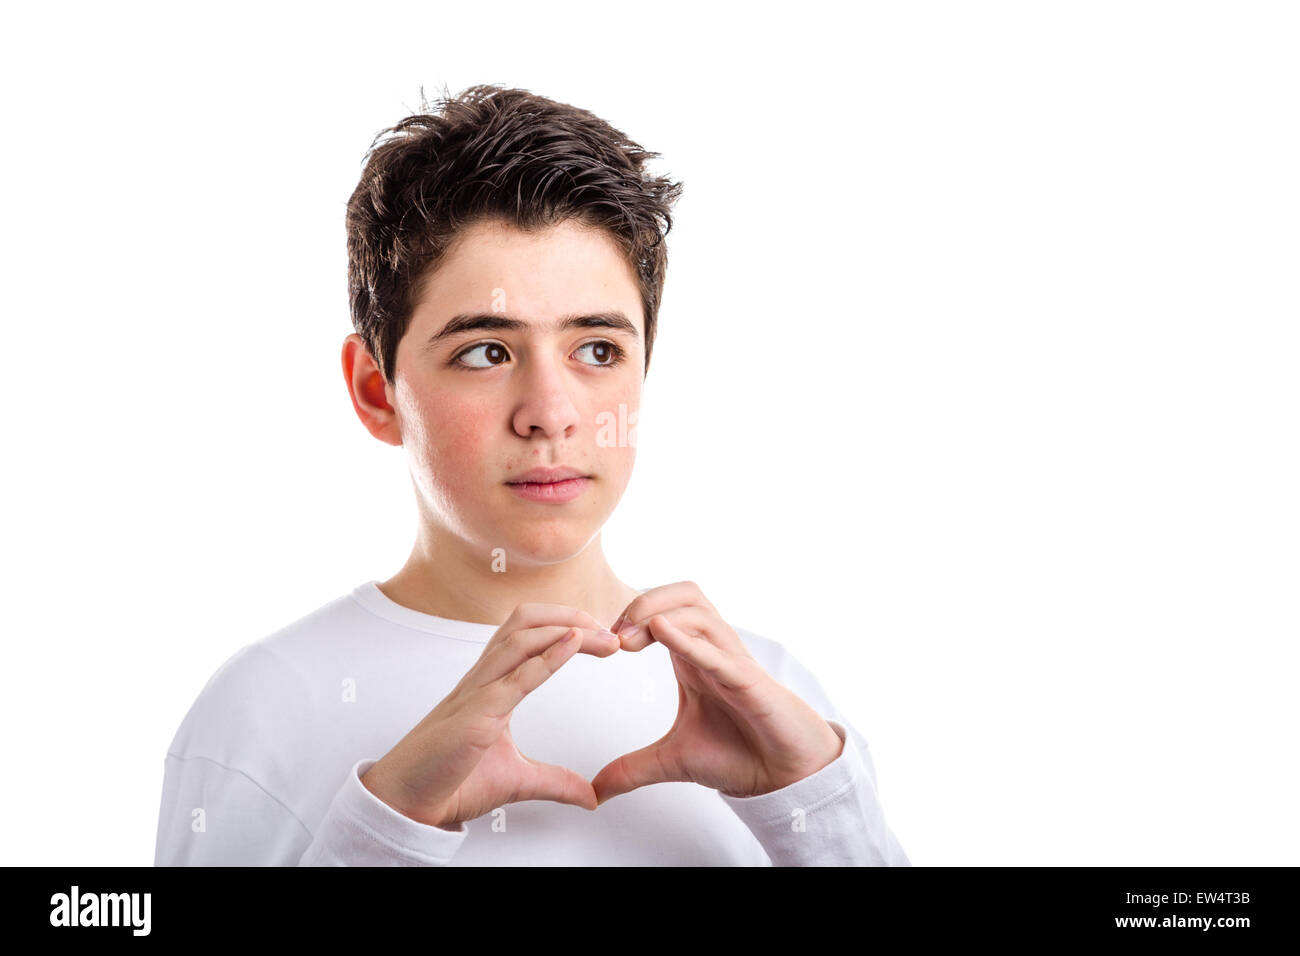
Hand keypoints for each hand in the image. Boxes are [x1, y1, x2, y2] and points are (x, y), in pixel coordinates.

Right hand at [360, 603, 620, 828]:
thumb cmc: (449, 781)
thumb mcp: (518, 780)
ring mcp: (478, 693)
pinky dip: (548, 656)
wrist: (409, 804)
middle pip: (525, 620)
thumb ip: (555, 781)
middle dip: (570, 614)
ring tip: (600, 633)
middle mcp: (484, 679)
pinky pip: (514, 677)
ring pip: (519, 637)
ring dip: (565, 627)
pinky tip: (573, 643)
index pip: (530, 635)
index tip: (603, 638)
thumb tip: (589, 796)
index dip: (567, 626)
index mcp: (491, 685)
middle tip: (609, 629)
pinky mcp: (476, 715)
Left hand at [590, 581, 843, 804]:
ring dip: (660, 614)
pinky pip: (719, 652)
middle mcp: (713, 651)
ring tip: (628, 637)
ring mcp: (732, 662)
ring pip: (700, 611)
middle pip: (683, 595)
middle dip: (644, 602)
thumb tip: (595, 792)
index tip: (603, 644)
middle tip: (614, 634)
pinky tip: (663, 633)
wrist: (783, 776)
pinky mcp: (749, 682)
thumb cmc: (738, 754)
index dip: (630, 616)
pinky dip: (689, 640)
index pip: (663, 610)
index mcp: (693, 658)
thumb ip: (632, 769)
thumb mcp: (673, 760)